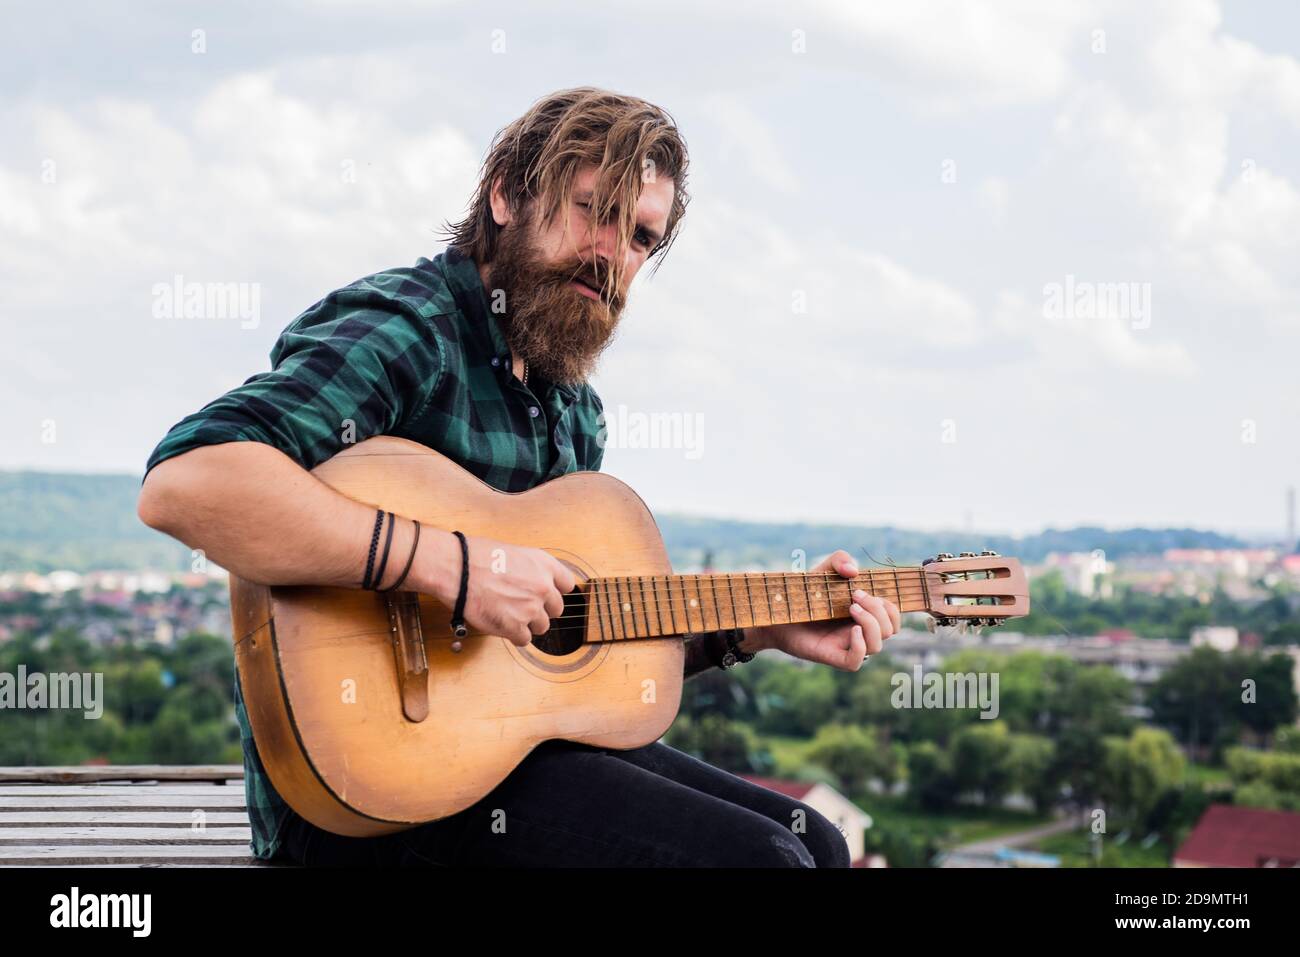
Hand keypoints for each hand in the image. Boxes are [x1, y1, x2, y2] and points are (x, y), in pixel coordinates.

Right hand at [418, 530, 576, 646]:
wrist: (457, 569)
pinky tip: (501, 625)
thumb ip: (529, 570)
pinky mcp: (515, 627)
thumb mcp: (513, 552)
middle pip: (557, 609)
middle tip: (523, 607)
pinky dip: (514, 635)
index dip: (555, 591)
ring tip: (508, 615)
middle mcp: (543, 586)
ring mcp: (531, 608)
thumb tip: (530, 582)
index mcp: (544, 565)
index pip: (567, 584)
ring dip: (527, 624)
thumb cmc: (476, 557)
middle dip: (542, 610)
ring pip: (542, 627)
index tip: (547, 595)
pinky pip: (524, 639)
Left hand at [750, 549, 900, 670]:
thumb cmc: (803, 593)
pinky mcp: (831, 657)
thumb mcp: (822, 570)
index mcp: (864, 615)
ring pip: (877, 646)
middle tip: (854, 596)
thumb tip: (854, 571)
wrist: (776, 610)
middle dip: (879, 610)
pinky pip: (856, 661)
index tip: (864, 590)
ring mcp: (846, 646)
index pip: (893, 618)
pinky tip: (851, 630)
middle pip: (890, 630)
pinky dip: (860, 646)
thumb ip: (840, 559)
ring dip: (871, 624)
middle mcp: (859, 632)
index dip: (889, 606)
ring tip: (850, 608)